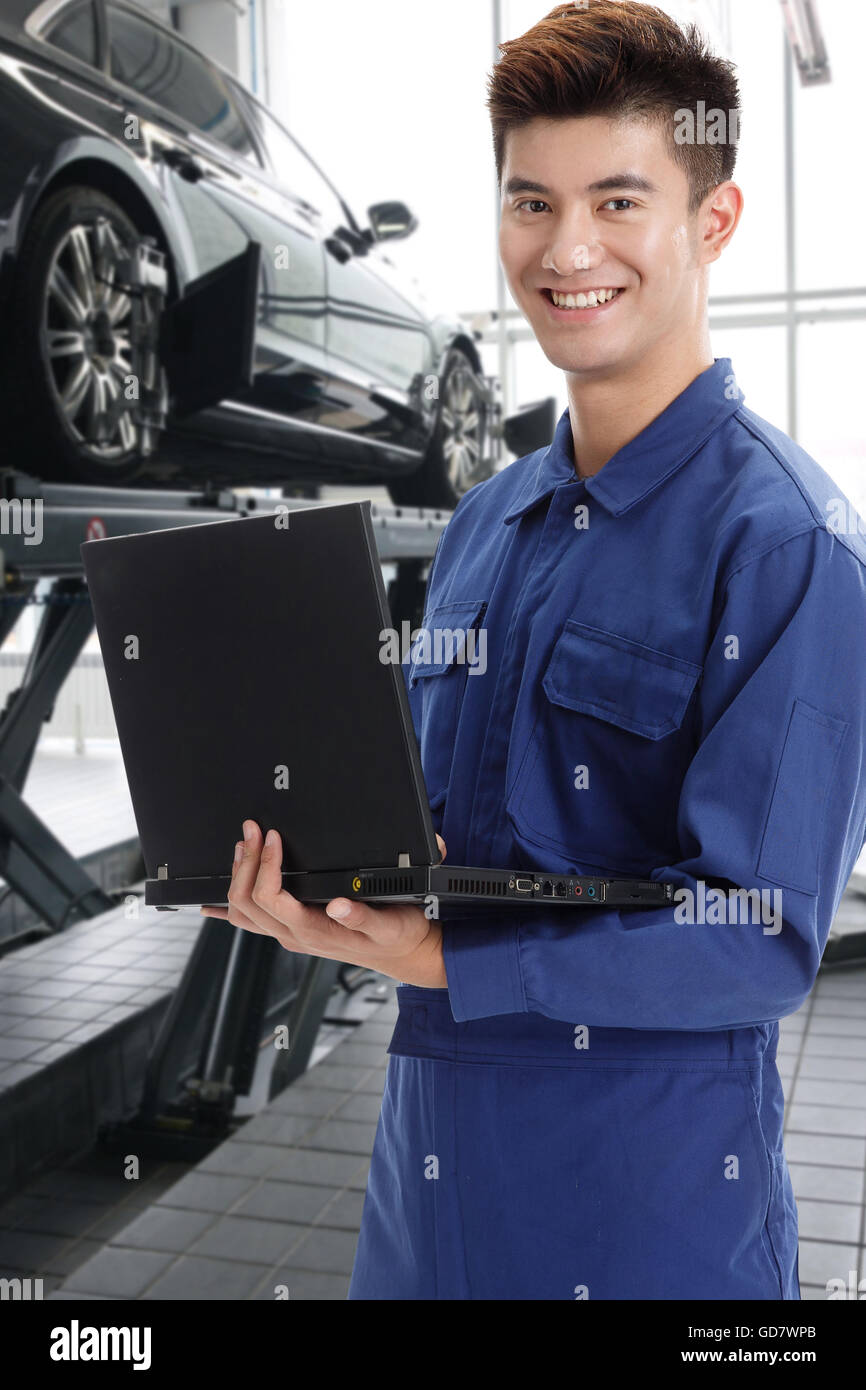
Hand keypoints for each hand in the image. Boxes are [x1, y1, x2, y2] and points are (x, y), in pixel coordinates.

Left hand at [199, 820, 448, 989]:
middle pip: (246, 902)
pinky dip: (231, 908)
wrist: (405, 955)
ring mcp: (290, 935)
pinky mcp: (292, 930)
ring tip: (242, 847)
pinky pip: (251, 922)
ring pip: (242, 912)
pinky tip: (215, 904)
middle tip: (253, 830)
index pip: (270, 898)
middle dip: (245, 862)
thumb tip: (339, 905)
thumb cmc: (397, 937)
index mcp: (314, 931)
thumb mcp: (389, 925)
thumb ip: (363, 917)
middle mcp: (295, 935)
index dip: (265, 865)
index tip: (274, 838)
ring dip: (237, 877)